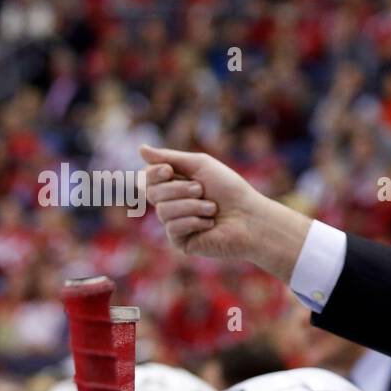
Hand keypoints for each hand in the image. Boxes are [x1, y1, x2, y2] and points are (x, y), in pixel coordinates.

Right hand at [140, 145, 310, 280]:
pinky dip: (194, 222)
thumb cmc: (229, 189)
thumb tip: (140, 148)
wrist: (250, 217)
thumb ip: (169, 158)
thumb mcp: (200, 166)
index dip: (153, 174)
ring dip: (192, 206)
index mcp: (174, 185)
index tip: (169, 171)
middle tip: (201, 190)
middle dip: (179, 189)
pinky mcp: (181, 242)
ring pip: (163, 211)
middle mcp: (171, 204)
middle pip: (152, 193)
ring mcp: (175, 224)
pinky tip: (210, 224)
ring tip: (212, 209)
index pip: (147, 178)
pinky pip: (172, 228)